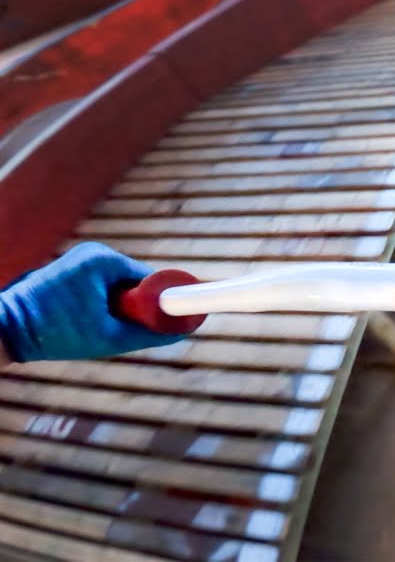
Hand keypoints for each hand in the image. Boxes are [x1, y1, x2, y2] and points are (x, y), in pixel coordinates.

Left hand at [0, 242, 185, 361]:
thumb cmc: (54, 333)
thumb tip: (181, 332)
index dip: (160, 301)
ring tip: (100, 327)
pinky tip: (89, 321)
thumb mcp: (109, 338)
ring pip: (118, 285)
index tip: (168, 320)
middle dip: (136, 306)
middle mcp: (93, 253)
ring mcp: (80, 259)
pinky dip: (103, 303)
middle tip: (125, 330)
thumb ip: (149, 334)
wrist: (5, 329)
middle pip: (135, 281)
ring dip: (118, 306)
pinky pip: (101, 285)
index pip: (150, 278)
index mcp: (104, 260)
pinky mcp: (70, 269)